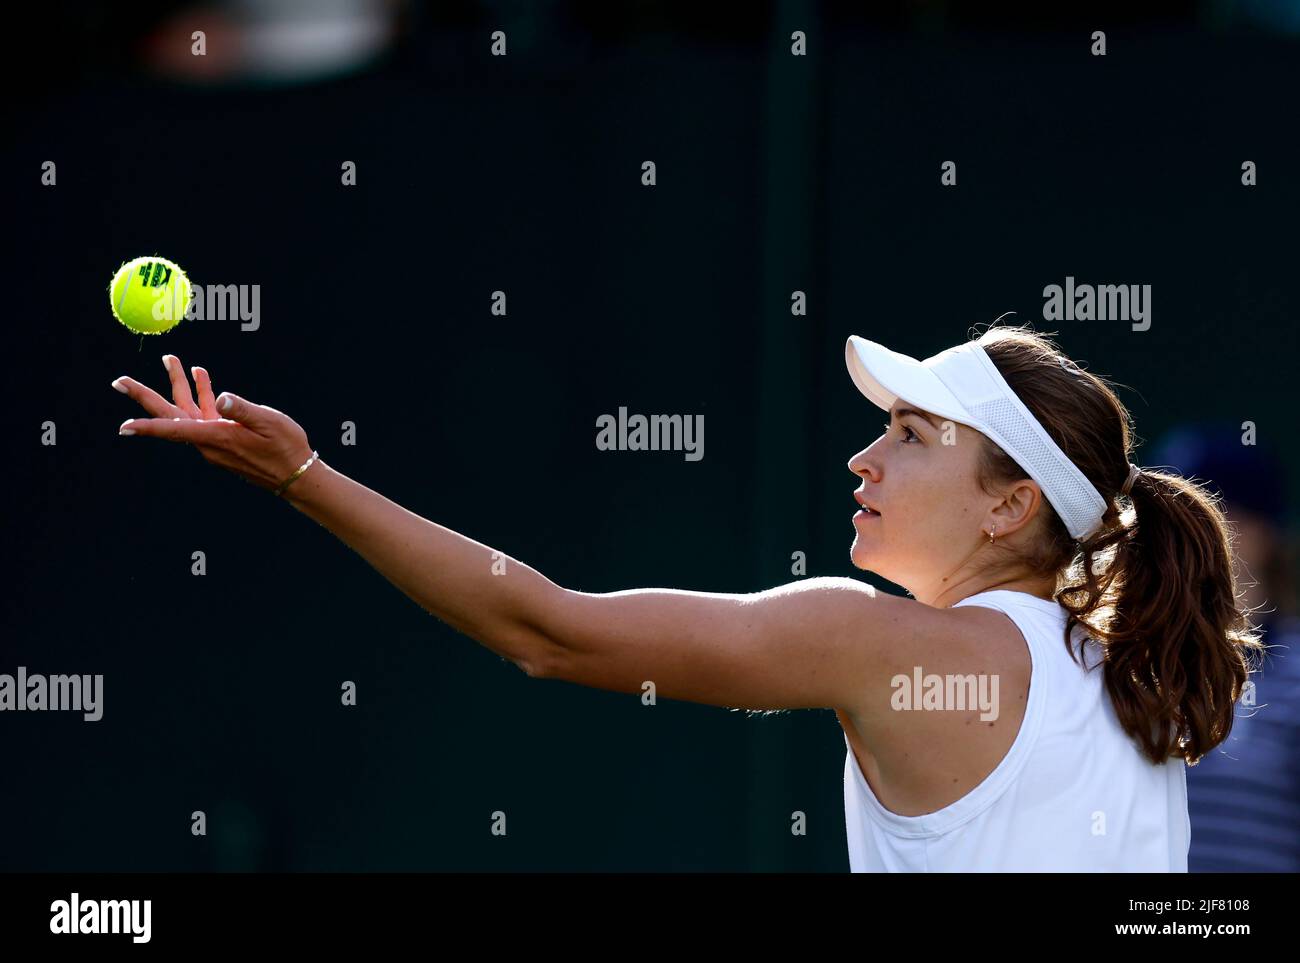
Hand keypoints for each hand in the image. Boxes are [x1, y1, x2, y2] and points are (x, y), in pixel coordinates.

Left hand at [113, 354, 315, 492]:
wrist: (296, 474)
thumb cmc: (286, 448)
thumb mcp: (269, 423)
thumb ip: (244, 409)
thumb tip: (222, 397)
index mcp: (217, 437)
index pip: (174, 429)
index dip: (147, 426)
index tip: (123, 426)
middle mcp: (209, 441)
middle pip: (170, 415)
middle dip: (145, 395)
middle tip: (119, 381)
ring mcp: (215, 441)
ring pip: (188, 411)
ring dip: (179, 386)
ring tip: (172, 361)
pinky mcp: (224, 439)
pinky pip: (205, 415)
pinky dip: (201, 395)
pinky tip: (203, 378)